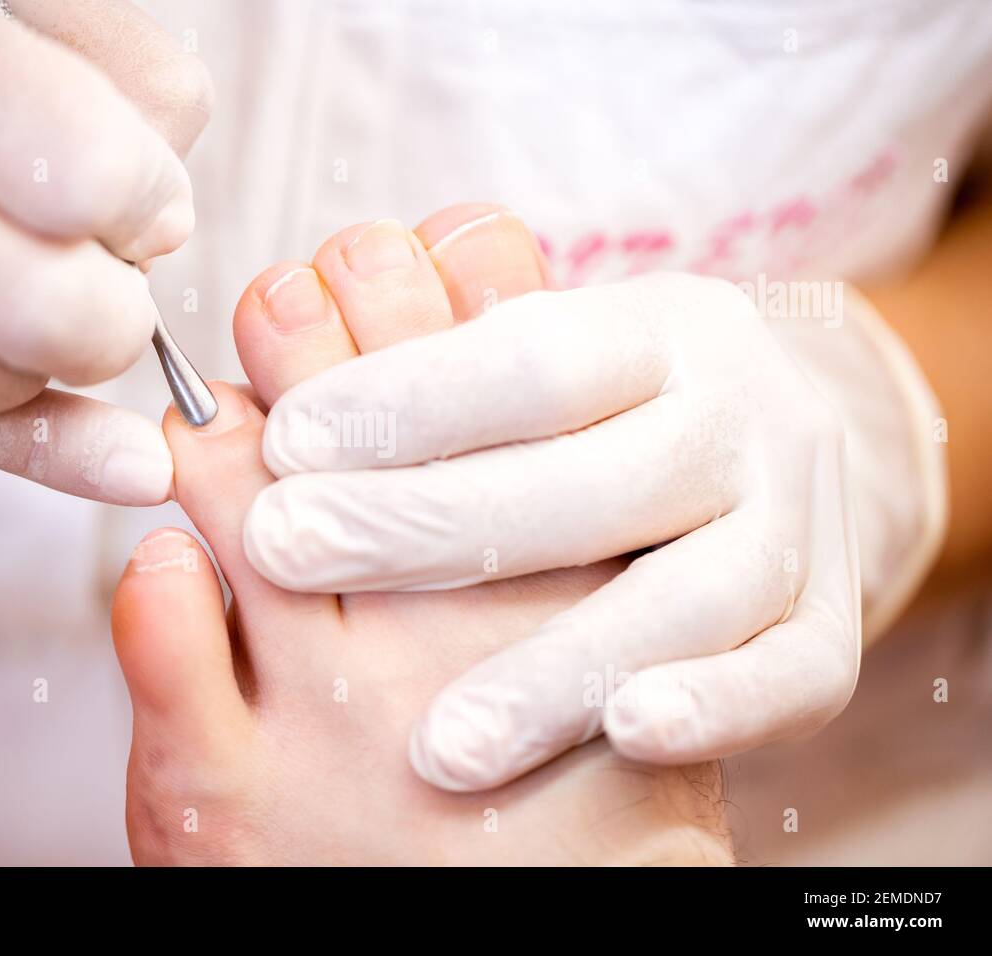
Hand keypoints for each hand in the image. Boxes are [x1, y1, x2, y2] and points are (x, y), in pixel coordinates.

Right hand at [0, 0, 210, 503]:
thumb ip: (121, 68)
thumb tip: (167, 213)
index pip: (98, 179)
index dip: (149, 195)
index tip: (134, 187)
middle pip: (62, 316)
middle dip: (117, 303)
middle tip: (93, 257)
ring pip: (5, 389)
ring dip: (57, 353)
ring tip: (23, 280)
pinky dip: (53, 454)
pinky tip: (128, 467)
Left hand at [243, 272, 861, 788]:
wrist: (763, 453)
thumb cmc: (607, 414)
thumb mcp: (546, 358)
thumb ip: (440, 373)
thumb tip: (270, 376)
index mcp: (663, 331)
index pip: (531, 360)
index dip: (407, 400)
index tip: (283, 443)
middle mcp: (744, 413)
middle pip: (589, 481)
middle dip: (427, 524)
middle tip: (285, 551)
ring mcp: (799, 519)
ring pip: (687, 596)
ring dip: (557, 669)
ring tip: (437, 745)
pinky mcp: (830, 620)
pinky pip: (794, 672)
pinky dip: (716, 707)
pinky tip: (628, 733)